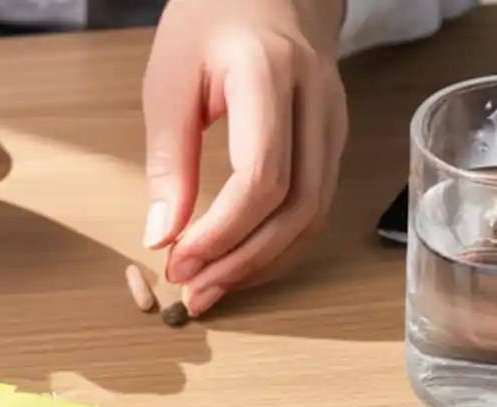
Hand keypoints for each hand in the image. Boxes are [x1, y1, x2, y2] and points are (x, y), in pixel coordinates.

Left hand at [141, 0, 348, 315]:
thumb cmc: (211, 20)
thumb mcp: (170, 79)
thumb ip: (167, 159)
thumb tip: (161, 236)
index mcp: (269, 75)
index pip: (262, 175)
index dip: (222, 231)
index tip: (178, 259)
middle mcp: (316, 101)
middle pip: (297, 206)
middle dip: (243, 260)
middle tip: (194, 290)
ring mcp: (334, 123)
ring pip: (315, 215)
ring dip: (263, 262)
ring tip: (213, 286)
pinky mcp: (334, 142)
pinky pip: (315, 206)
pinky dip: (278, 244)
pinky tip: (241, 262)